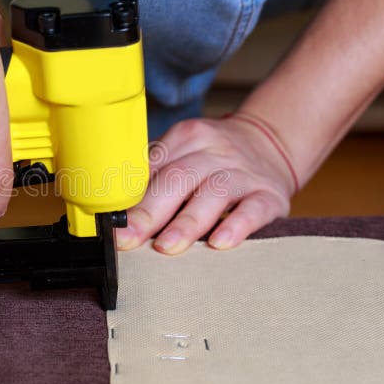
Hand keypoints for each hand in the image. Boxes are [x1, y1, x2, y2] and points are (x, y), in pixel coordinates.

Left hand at [116, 114, 296, 253]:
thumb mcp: (186, 153)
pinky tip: (219, 243)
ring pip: (213, 193)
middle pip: (178, 179)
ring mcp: (244, 173)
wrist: (273, 143)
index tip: (109, 221)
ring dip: (186, 222)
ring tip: (165, 247)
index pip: (152, 166)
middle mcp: (215, 151)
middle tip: (127, 239)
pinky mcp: (269, 195)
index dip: (128, 196)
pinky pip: (253, 209)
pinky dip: (236, 226)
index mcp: (187, 137)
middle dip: (148, 213)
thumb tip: (114, 213)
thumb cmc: (216, 158)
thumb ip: (155, 176)